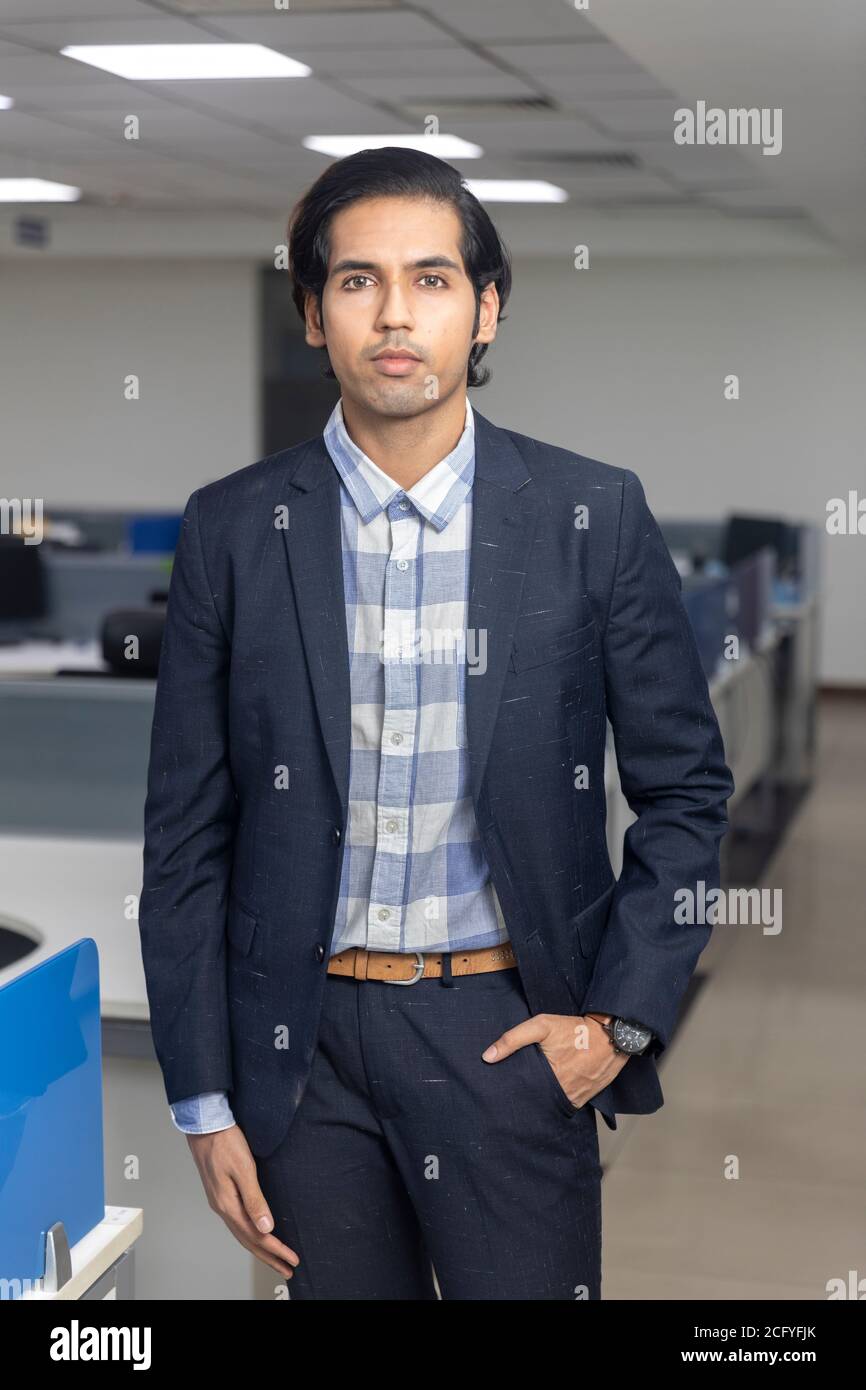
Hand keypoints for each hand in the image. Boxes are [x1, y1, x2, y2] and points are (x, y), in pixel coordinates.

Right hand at [186, 1124, 299, 1279]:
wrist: (205, 1126)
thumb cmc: (225, 1143)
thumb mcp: (244, 1169)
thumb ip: (254, 1199)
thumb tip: (266, 1227)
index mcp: (228, 1205)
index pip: (256, 1236)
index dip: (275, 1250)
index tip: (292, 1260)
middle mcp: (223, 1208)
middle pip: (248, 1241)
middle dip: (269, 1257)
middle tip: (287, 1269)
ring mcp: (221, 1202)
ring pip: (242, 1233)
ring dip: (260, 1248)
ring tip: (275, 1258)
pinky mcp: (222, 1195)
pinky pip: (238, 1223)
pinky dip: (250, 1234)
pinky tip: (257, 1233)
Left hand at [481, 1012, 629, 1107]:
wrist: (610, 1036)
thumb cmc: (574, 1029)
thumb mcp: (542, 1025)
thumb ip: (513, 1039)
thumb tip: (487, 1056)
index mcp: (548, 1077)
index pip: (521, 1092)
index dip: (512, 1091)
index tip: (503, 1088)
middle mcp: (561, 1092)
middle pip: (534, 1101)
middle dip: (525, 1097)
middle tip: (517, 1090)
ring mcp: (573, 1098)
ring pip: (549, 1105)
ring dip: (541, 1099)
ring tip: (533, 1091)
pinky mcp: (583, 1100)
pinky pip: (565, 1105)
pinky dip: (557, 1100)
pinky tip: (551, 1091)